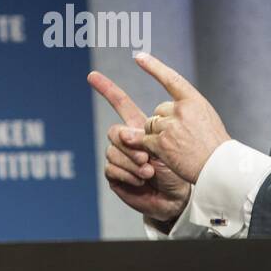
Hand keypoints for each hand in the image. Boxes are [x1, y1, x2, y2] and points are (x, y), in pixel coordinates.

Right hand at [87, 69, 190, 224]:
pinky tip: (140, 180)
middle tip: (147, 157)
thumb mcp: (166, 145)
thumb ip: (144, 136)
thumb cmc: (178, 168)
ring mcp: (119, 158)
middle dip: (128, 145)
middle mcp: (127, 141)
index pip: (120, 103)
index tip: (92, 76)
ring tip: (149, 172)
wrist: (178, 195)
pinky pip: (110, 168)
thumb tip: (124, 134)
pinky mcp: (115, 176)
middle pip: (114, 131)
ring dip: (130, 162)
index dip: (106, 89)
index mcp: (140, 127)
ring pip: (111, 151)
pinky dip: (126, 174)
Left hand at [127, 52, 229, 183]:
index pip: (171, 79)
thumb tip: (165, 110)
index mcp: (193, 101)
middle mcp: (180, 110)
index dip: (154, 67)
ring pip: (150, 126)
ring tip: (175, 147)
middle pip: (157, 112)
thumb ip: (186, 109)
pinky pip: (145, 140)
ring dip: (156, 136)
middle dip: (162, 123)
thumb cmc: (215, 145)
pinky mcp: (160, 143)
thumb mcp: (206, 117)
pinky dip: (148, 147)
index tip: (139, 57)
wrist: (218, 167)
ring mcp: (169, 127)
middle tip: (178, 138)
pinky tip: (162, 153)